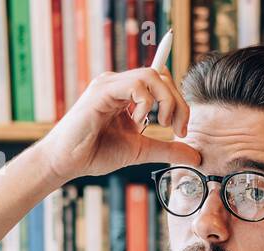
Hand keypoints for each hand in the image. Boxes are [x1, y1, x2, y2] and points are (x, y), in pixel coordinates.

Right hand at [38, 67, 201, 183]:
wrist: (67, 162)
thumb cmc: (96, 153)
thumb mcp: (141, 151)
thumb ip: (167, 149)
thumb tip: (195, 154)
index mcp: (126, 94)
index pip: (160, 80)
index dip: (177, 98)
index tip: (181, 127)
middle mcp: (118, 84)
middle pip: (161, 76)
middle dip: (178, 102)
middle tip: (179, 129)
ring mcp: (109, 84)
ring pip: (151, 75)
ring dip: (166, 100)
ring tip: (163, 123)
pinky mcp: (102, 91)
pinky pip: (135, 84)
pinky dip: (146, 102)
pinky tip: (139, 122)